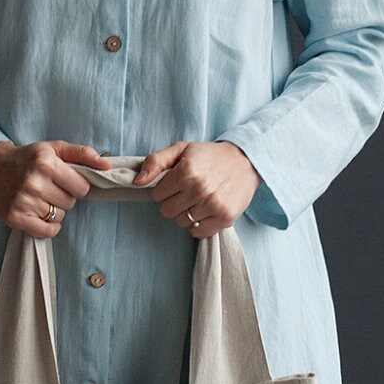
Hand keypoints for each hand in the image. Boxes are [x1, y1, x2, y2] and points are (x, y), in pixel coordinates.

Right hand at [0, 139, 113, 237]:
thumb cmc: (28, 158)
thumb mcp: (54, 148)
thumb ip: (82, 154)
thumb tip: (107, 165)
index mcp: (45, 163)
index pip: (82, 188)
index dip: (77, 185)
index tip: (65, 181)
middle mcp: (33, 182)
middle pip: (70, 203)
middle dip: (64, 197)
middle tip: (49, 188)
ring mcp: (23, 202)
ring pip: (59, 218)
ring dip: (54, 211)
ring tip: (40, 198)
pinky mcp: (15, 218)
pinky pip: (46, 232)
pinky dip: (48, 227)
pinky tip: (40, 213)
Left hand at [133, 139, 259, 235]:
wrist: (246, 161)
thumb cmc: (209, 156)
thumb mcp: (181, 149)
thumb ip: (155, 162)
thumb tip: (137, 182)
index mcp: (186, 172)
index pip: (157, 195)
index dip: (164, 189)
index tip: (176, 184)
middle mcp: (199, 189)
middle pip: (167, 211)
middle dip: (173, 202)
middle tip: (186, 193)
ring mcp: (213, 205)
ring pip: (182, 222)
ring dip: (186, 213)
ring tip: (198, 200)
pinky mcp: (225, 218)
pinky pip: (198, 233)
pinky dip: (198, 225)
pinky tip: (204, 212)